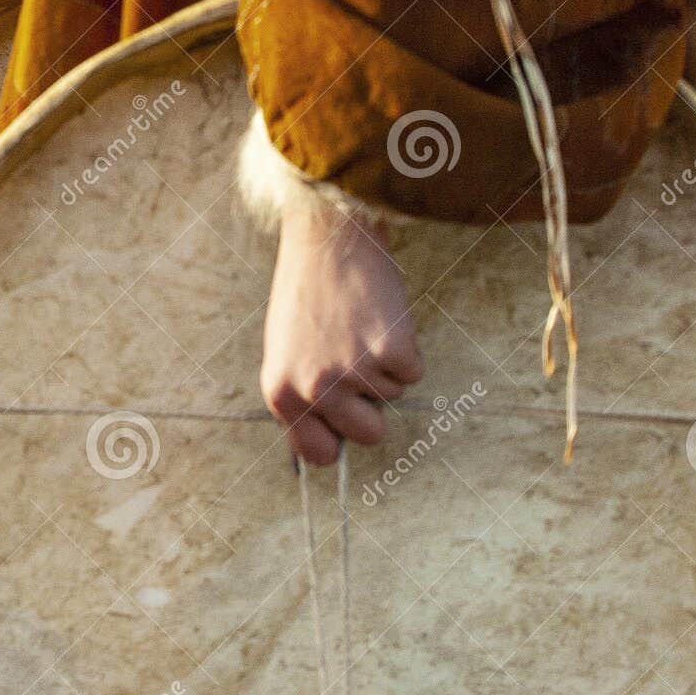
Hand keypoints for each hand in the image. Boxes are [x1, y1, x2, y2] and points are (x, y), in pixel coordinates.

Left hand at [260, 201, 422, 464]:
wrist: (328, 241)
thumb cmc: (306, 295)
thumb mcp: (284, 354)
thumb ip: (302, 398)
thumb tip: (327, 442)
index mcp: (281, 394)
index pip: (318, 454)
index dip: (337, 439)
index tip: (344, 424)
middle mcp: (314, 390)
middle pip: (367, 435)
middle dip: (372, 407)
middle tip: (360, 364)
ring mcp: (352, 372)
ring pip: (392, 397)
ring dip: (386, 369)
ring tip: (362, 330)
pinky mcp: (390, 352)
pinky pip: (413, 373)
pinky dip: (407, 350)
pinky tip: (382, 320)